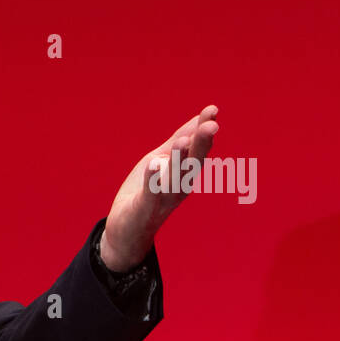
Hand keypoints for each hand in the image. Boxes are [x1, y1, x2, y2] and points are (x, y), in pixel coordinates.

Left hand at [99, 105, 219, 271]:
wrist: (126, 231)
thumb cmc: (145, 193)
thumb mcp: (162, 161)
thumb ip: (179, 142)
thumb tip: (198, 119)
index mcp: (184, 173)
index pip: (197, 148)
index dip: (204, 130)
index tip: (213, 109)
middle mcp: (178, 186)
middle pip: (193, 162)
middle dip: (201, 144)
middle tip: (211, 125)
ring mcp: (162, 198)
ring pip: (174, 178)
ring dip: (179, 160)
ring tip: (182, 141)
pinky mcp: (144, 209)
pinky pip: (150, 194)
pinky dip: (152, 181)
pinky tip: (153, 166)